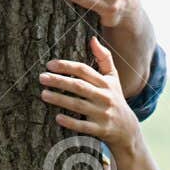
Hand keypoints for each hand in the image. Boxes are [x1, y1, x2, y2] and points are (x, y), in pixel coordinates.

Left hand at [39, 37, 134, 151]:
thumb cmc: (115, 99)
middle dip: (59, 81)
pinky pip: (83, 125)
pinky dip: (71, 122)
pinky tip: (58, 117)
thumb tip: (93, 39)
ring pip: (78, 105)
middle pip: (79, 86)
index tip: (50, 65)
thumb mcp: (113, 78)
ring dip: (60, 99)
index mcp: (106, 83)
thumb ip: (104, 58)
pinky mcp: (100, 129)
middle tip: (41, 77)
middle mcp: (104, 97)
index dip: (66, 66)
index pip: (83, 70)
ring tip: (44, 94)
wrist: (127, 129)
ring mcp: (102, 114)